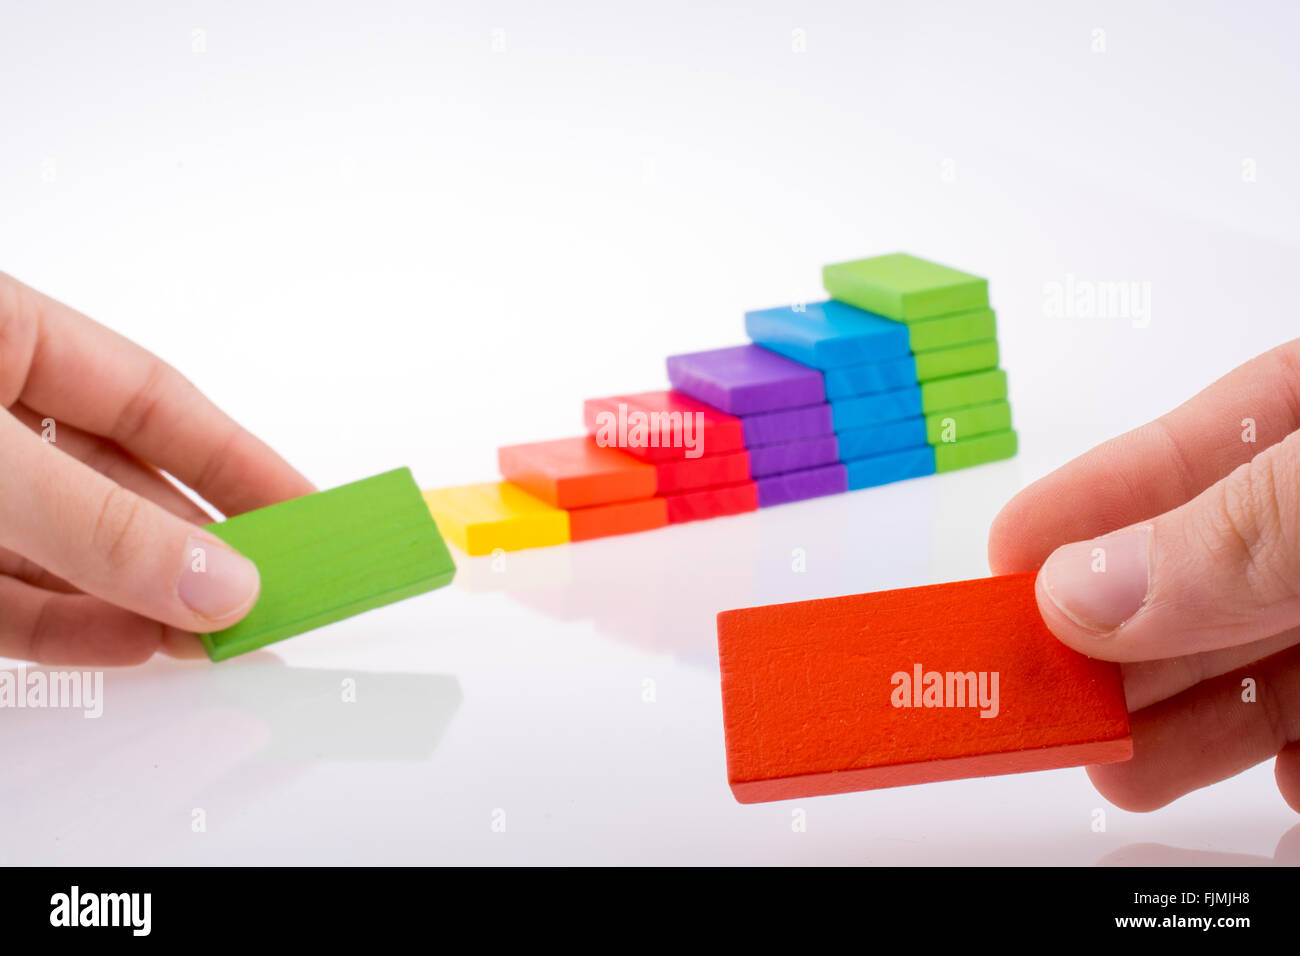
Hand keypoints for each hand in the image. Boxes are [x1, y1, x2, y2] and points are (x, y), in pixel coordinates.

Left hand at [0, 273, 314, 663]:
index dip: (236, 459)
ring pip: (64, 551)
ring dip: (139, 598)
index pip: (149, 400)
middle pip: (117, 485)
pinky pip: (1, 599)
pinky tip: (129, 644)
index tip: (311, 511)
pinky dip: (63, 628)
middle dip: (196, 547)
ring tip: (212, 638)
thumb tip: (218, 584)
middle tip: (274, 595)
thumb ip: (94, 521)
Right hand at [990, 341, 1299, 812]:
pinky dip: (1291, 750)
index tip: (1003, 562)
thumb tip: (1084, 592)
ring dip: (1190, 718)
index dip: (1086, 505)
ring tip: (1122, 764)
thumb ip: (1239, 531)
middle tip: (1042, 692)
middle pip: (1212, 569)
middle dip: (1120, 640)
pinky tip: (1278, 772)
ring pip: (1268, 650)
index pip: (1190, 451)